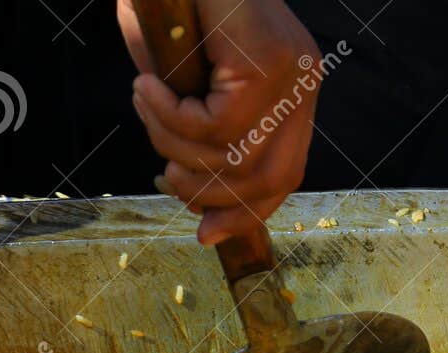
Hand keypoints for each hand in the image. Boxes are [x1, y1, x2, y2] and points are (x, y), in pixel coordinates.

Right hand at [118, 0, 320, 244]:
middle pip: (266, 178)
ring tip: (148, 107)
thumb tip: (202, 209)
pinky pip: (215, 124)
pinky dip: (168, 116)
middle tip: (162, 171)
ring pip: (234, 156)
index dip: (245, 212)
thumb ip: (200, 133)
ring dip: (174, 145)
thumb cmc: (172, 4)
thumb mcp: (188, 80)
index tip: (207, 234)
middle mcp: (300, 87)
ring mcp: (289, 74)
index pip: (284, 175)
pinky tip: (146, 89)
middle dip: (204, 190)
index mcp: (292, 95)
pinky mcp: (266, 62)